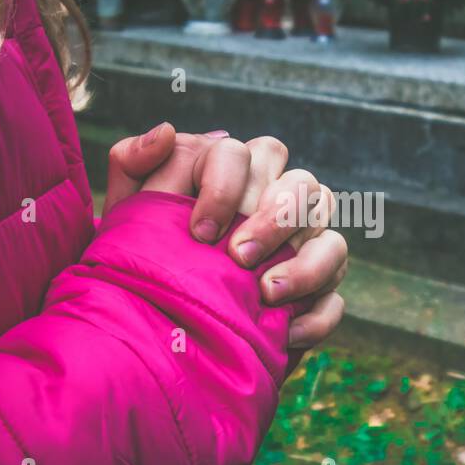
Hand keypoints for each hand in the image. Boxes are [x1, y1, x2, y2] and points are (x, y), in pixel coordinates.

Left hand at [105, 125, 346, 347]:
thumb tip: (165, 132)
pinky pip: (336, 300)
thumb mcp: (128, 211)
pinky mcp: (316, 297)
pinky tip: (286, 332)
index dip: (228, 188)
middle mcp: (280, 201)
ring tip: (266, 293)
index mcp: (237, 172)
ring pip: (332, 239)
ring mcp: (305, 249)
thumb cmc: (143, 253)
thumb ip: (132, 163)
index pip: (249, 155)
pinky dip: (317, 315)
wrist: (154, 321)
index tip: (200, 232)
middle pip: (304, 185)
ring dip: (305, 265)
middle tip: (239, 256)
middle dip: (274, 220)